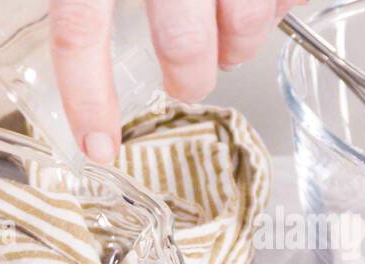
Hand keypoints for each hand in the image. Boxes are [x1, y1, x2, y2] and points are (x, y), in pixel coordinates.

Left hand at [50, 0, 306, 163]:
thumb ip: (87, 1)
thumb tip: (79, 39)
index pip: (79, 33)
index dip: (88, 96)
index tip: (98, 148)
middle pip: (182, 40)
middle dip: (192, 76)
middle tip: (188, 83)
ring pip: (245, 18)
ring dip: (243, 42)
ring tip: (234, 39)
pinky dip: (286, 7)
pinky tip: (273, 5)